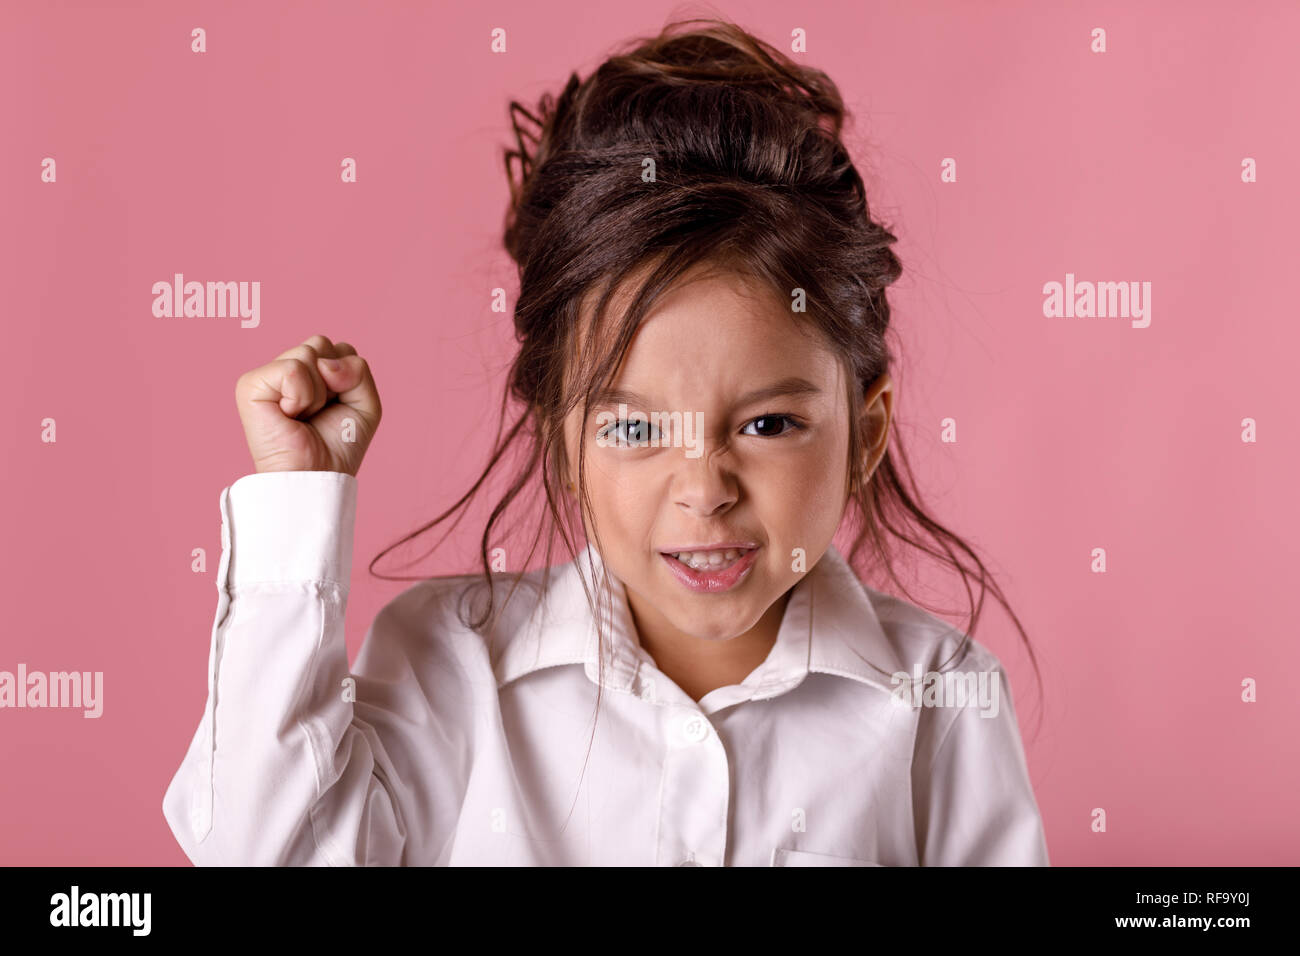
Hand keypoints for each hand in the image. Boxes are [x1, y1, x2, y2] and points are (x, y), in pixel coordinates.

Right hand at [234, 334, 381, 475]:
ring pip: (309, 351)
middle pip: (323, 343)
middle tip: (319, 412)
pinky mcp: (251, 385)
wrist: (316, 476)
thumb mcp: (365, 403)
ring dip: (318, 393)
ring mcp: (267, 375)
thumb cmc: (337, 446)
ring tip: (304, 416)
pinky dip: (301, 396)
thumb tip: (324, 362)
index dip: (349, 380)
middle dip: (334, 381)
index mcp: (310, 372)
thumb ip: (358, 370)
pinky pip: (292, 369)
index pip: (340, 348)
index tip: (336, 408)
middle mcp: (286, 369)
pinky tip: (289, 415)